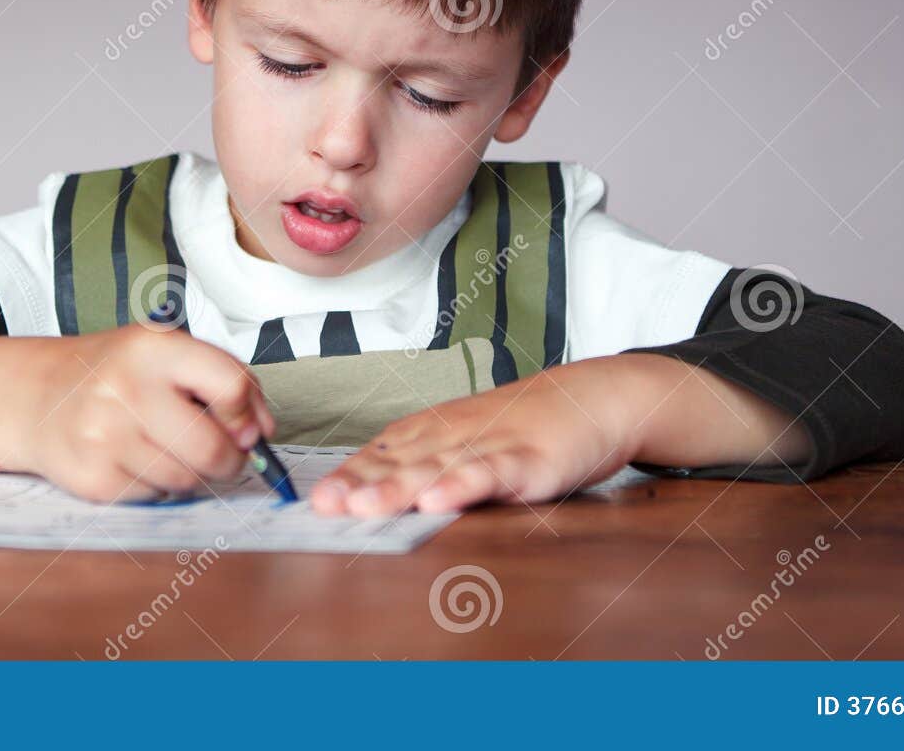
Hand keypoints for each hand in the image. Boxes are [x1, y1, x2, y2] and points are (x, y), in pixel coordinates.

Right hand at [21, 323, 275, 502]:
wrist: (37, 396)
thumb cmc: (115, 373)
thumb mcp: (166, 352)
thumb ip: (224, 380)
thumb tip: (263, 431)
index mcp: (153, 347)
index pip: (230, 385)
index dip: (248, 415)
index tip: (246, 426)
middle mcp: (125, 388)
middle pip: (212, 447)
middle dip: (230, 460)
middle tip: (221, 454)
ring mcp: (104, 436)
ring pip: (186, 480)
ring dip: (192, 475)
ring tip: (170, 451)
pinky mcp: (92, 478)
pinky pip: (155, 498)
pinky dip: (158, 487)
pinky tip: (137, 461)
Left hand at [310, 358, 644, 516]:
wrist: (589, 398)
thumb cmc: (522, 427)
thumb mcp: (465, 442)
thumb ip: (421, 466)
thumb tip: (365, 494)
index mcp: (434, 432)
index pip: (381, 454)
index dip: (348, 476)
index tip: (314, 501)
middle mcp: (453, 435)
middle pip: (399, 461)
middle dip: (358, 483)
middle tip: (323, 504)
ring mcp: (489, 446)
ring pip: (436, 467)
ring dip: (397, 488)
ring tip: (363, 506)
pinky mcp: (527, 461)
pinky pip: (489, 474)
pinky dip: (462, 486)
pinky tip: (438, 501)